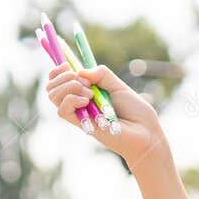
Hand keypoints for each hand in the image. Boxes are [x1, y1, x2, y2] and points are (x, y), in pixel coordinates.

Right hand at [43, 62, 167, 168]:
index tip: (66, 64)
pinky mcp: (82, 124)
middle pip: (51, 86)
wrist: (146, 134)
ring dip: (68, 86)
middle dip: (63, 76)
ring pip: (53, 96)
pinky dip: (71, 99)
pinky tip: (86, 100)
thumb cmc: (136, 113)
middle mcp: (80, 102)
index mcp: (87, 91)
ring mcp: (80, 113)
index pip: (60, 79)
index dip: (57, 70)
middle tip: (86, 81)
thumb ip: (101, 74)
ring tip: (90, 92)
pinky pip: (62, 110)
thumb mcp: (119, 86)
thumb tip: (81, 72)